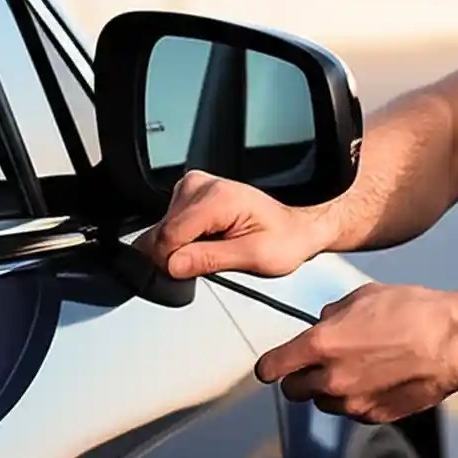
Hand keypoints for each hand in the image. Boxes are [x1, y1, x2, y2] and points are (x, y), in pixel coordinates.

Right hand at [135, 170, 332, 278]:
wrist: (295, 228)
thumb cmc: (283, 239)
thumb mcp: (253, 257)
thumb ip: (209, 259)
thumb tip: (172, 265)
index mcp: (218, 197)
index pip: (169, 236)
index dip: (174, 263)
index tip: (191, 272)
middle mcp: (201, 185)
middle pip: (162, 233)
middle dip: (179, 255)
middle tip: (213, 259)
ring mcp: (193, 187)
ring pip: (162, 231)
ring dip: (182, 247)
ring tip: (215, 247)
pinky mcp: (188, 194)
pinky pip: (169, 225)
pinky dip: (184, 240)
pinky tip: (208, 240)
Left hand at [256, 283, 457, 423]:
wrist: (454, 343)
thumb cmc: (414, 313)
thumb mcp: (365, 297)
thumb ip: (334, 314)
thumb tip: (323, 322)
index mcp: (321, 345)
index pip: (272, 367)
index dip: (272, 365)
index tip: (276, 363)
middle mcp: (331, 379)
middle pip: (293, 391)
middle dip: (300, 377)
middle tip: (318, 364)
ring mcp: (353, 402)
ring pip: (323, 403)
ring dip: (330, 389)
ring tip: (359, 368)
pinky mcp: (374, 416)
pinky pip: (352, 411)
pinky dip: (357, 399)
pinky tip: (380, 379)